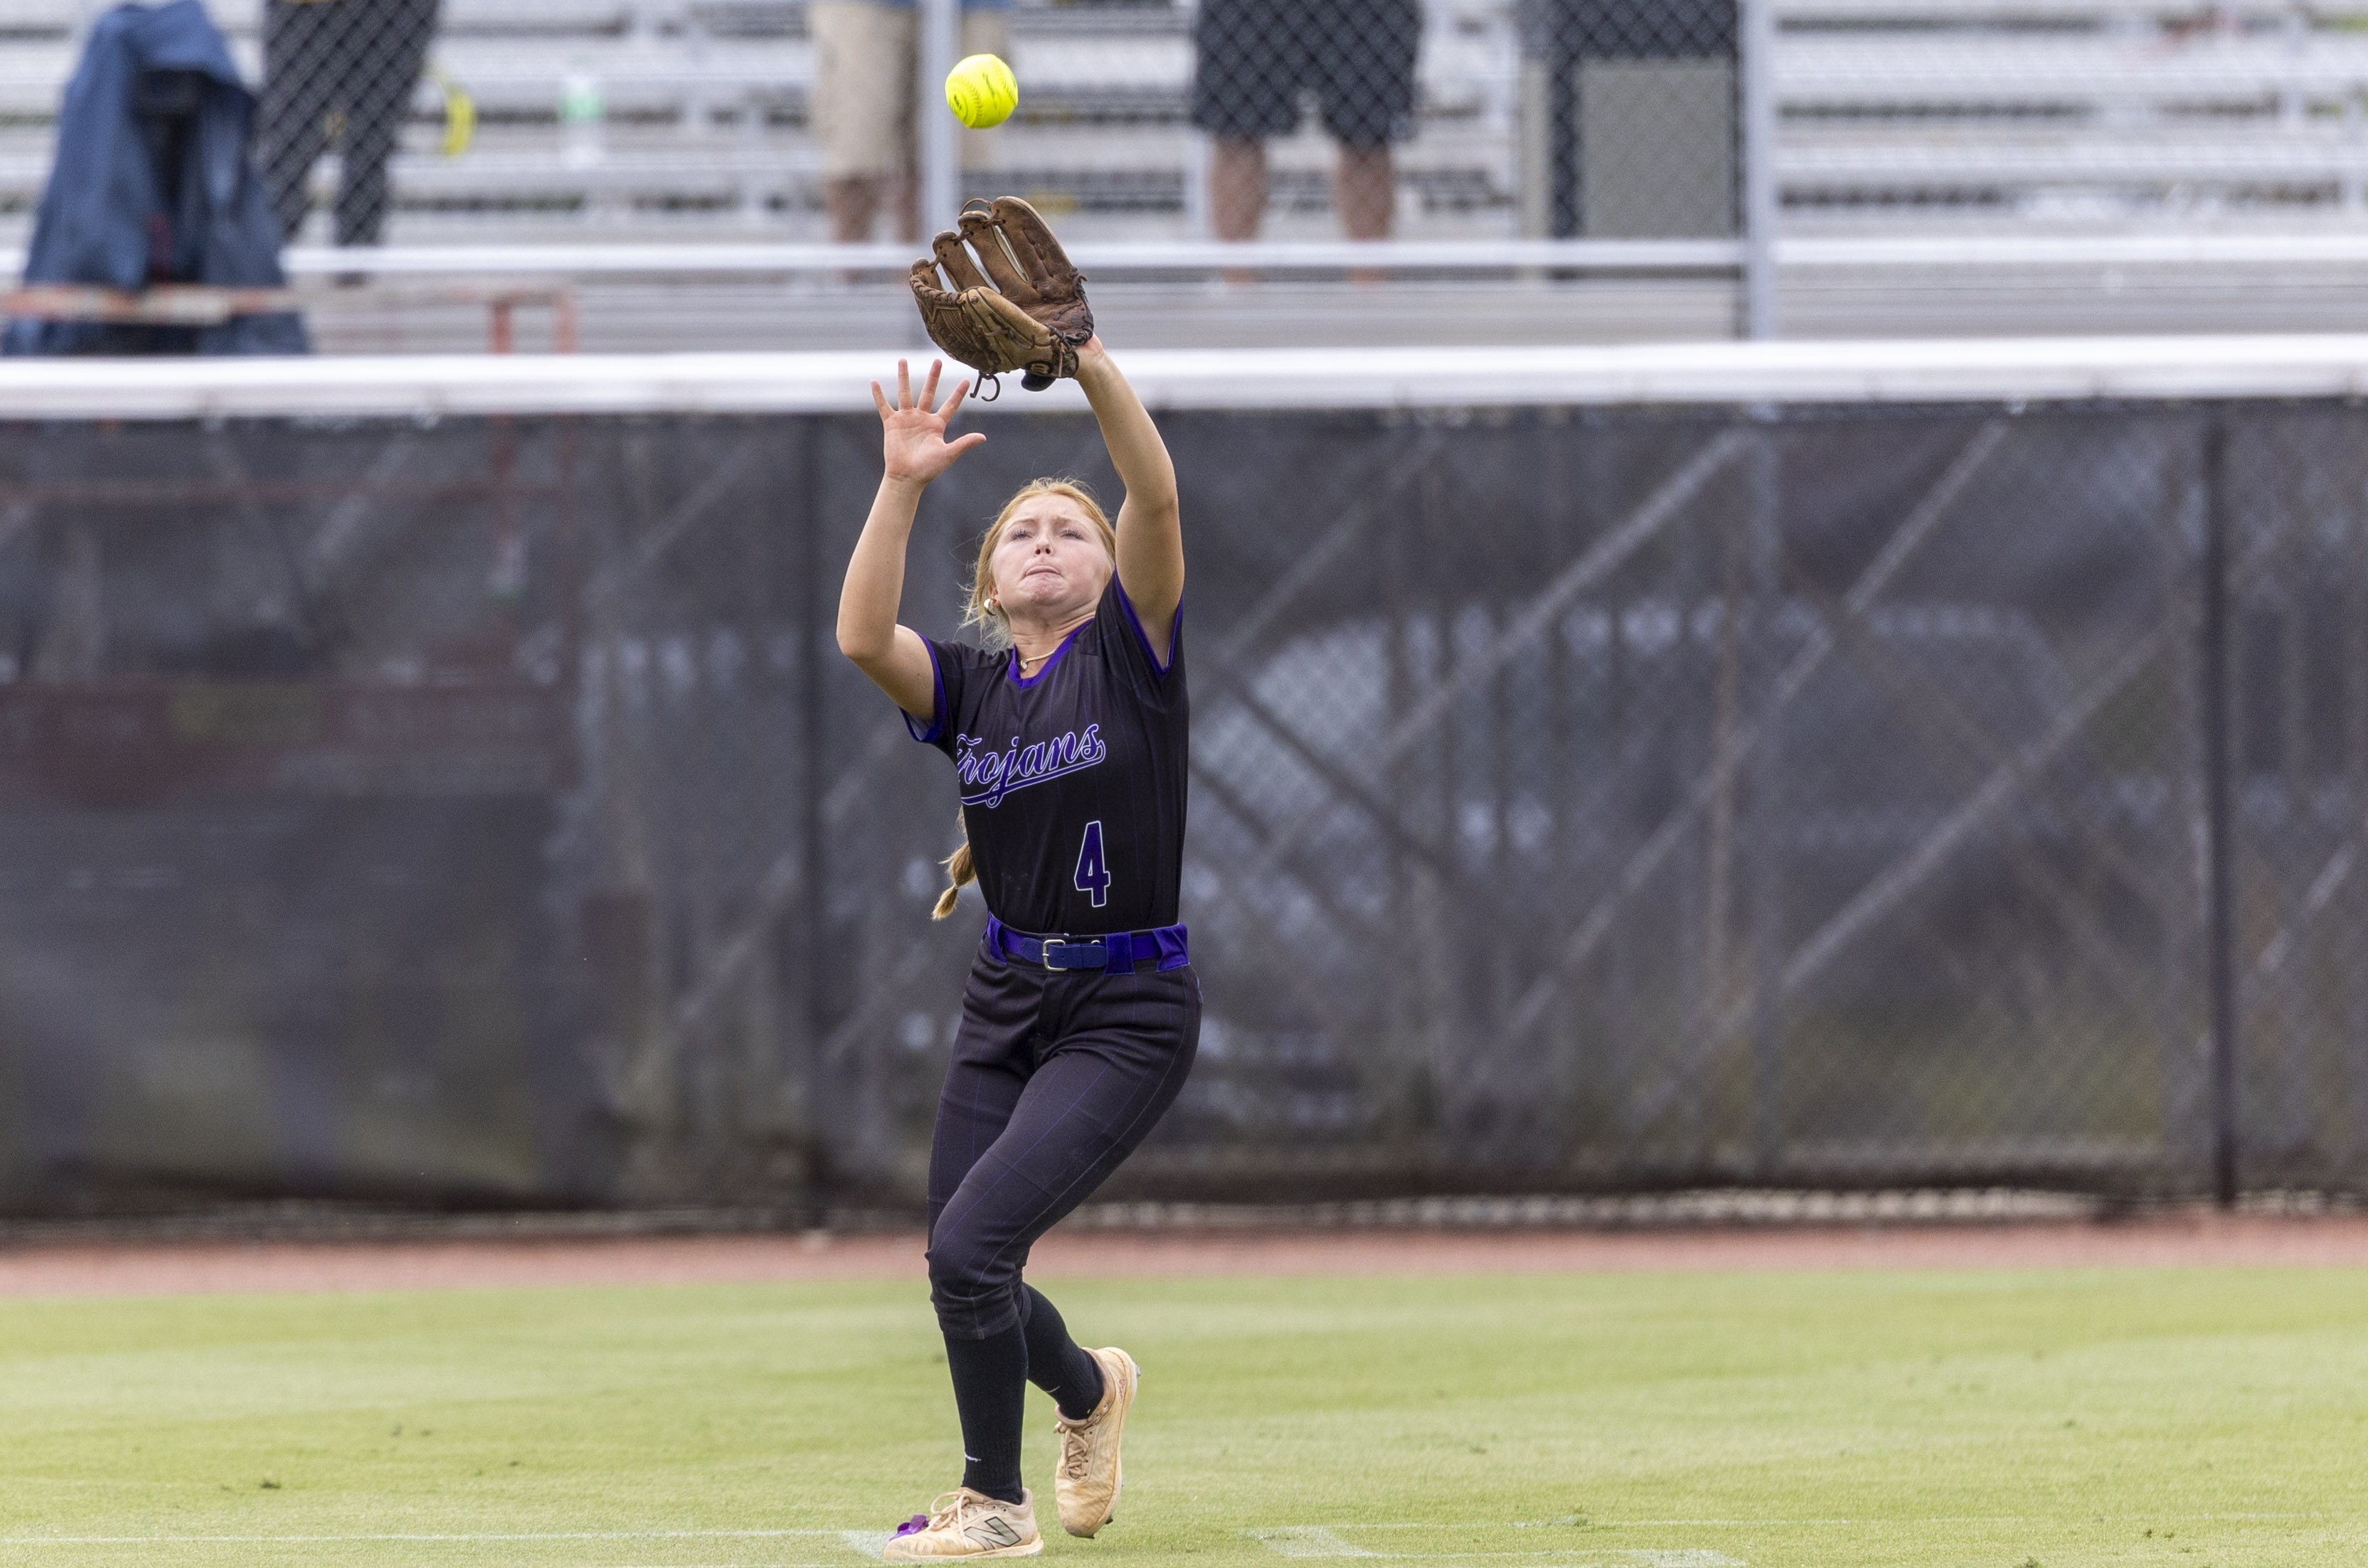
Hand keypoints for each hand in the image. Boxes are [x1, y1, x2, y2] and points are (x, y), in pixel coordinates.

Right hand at [873, 359, 984, 484]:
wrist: (907, 477)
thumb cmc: (928, 469)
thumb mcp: (948, 454)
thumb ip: (964, 443)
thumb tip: (983, 437)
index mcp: (937, 425)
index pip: (950, 405)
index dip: (958, 393)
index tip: (966, 380)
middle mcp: (922, 418)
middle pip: (928, 392)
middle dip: (933, 377)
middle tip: (937, 361)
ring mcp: (906, 419)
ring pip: (905, 393)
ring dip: (904, 377)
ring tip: (903, 360)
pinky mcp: (891, 423)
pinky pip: (884, 406)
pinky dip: (878, 395)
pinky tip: (874, 381)